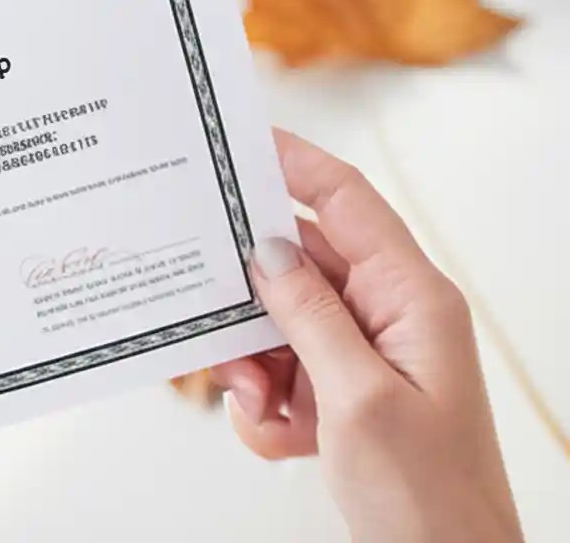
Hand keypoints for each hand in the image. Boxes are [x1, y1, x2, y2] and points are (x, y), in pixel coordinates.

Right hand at [213, 130, 521, 541]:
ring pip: (278, 323)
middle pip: (297, 268)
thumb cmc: (427, 498)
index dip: (296, 164)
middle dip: (248, 299)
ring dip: (253, 362)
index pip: (348, 203)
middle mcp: (388, 316)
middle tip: (210, 317)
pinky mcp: (342, 393)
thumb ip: (308, 315)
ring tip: (259, 403)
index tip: (242, 141)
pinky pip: (280, 372)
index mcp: (412, 298)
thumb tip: (268, 250)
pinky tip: (282, 438)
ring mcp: (363, 356)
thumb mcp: (358, 399)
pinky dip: (266, 406)